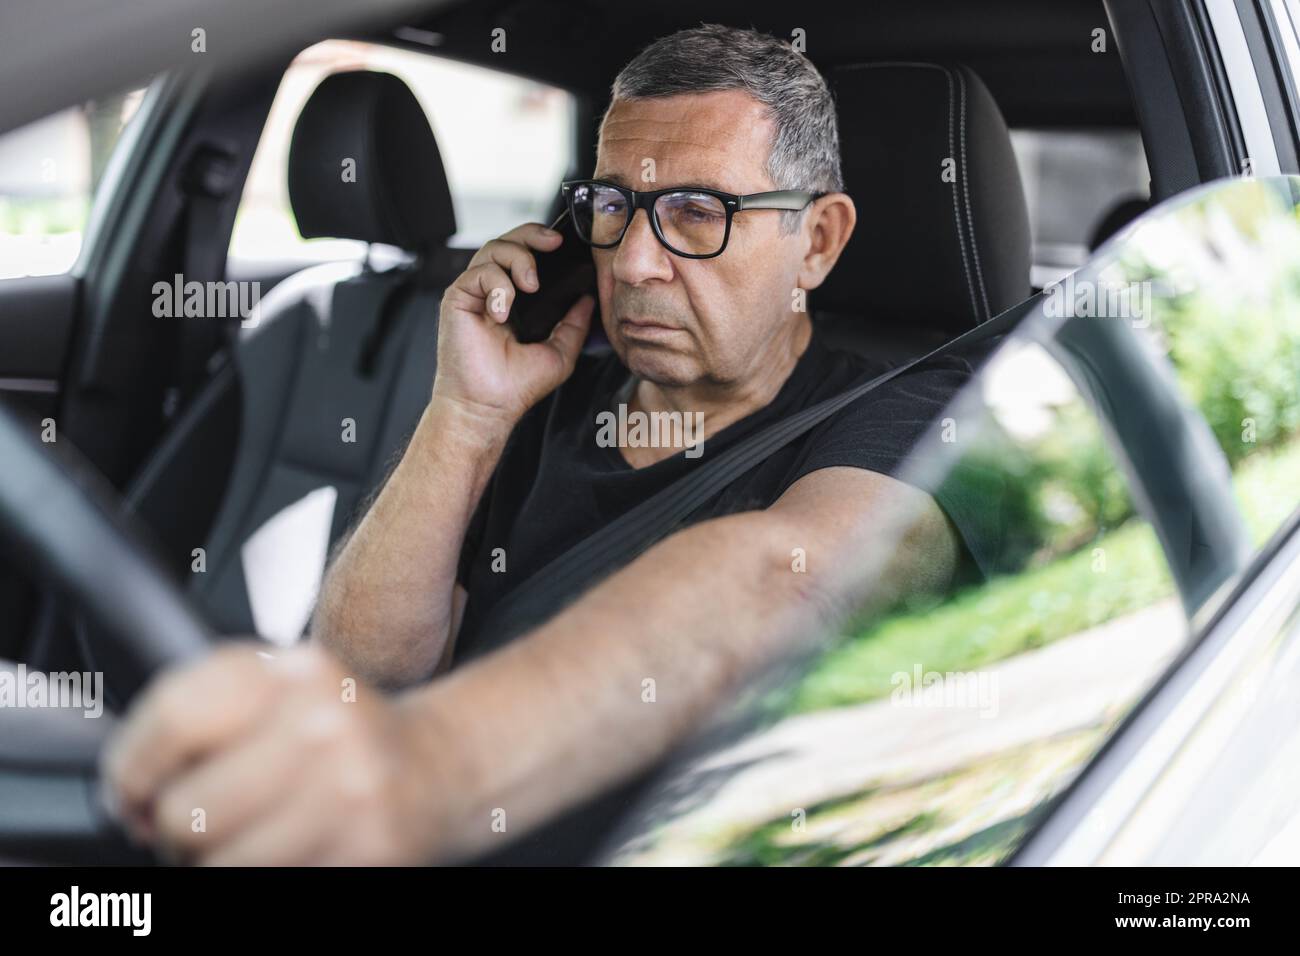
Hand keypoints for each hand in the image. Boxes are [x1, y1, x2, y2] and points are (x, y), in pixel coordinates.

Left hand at [101, 644, 450, 864]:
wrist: (434, 768)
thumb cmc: (342, 732)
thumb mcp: (281, 688)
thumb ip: (206, 707)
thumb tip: (128, 785)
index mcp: (297, 672)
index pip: (177, 715)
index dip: (132, 767)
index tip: (130, 791)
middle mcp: (325, 725)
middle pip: (189, 809)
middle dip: (176, 831)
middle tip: (197, 824)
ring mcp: (349, 792)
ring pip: (221, 863)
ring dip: (217, 863)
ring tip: (247, 839)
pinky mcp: (365, 852)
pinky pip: (265, 885)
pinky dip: (262, 876)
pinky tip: (287, 852)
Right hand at [433, 222, 594, 424]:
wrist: (488, 406)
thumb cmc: (515, 386)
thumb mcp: (559, 352)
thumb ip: (574, 324)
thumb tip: (588, 299)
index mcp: (515, 301)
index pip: (524, 256)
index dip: (541, 242)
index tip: (562, 244)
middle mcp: (492, 293)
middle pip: (507, 242)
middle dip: (532, 235)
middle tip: (553, 244)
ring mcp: (473, 294)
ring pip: (492, 249)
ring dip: (518, 260)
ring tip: (531, 286)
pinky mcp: (456, 298)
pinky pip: (479, 272)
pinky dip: (497, 286)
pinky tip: (503, 312)